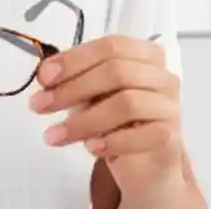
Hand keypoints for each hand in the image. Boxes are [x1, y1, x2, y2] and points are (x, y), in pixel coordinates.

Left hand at [29, 35, 191, 205]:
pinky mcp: (170, 137)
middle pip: (117, 72)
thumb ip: (74, 81)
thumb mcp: (93, 95)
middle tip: (40, 105)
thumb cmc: (119, 122)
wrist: (145, 163)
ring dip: (84, 120)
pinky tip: (91, 147)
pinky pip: (142, 135)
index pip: (111, 46)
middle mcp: (162, 77)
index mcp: (145, 55)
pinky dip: (112, 141)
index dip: (75, 59)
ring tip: (56, 134)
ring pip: (126, 104)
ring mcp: (169, 106)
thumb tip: (46, 75)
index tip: (44, 77)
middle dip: (72, 89)